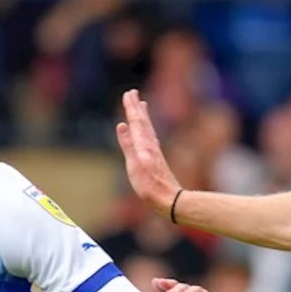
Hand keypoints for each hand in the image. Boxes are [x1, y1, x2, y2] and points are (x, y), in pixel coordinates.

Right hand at [115, 89, 182, 214]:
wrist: (168, 198)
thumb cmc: (149, 185)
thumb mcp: (134, 165)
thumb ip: (128, 145)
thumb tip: (122, 125)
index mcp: (143, 145)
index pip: (136, 122)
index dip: (131, 108)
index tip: (128, 93)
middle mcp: (150, 146)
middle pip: (143, 122)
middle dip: (136, 107)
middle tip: (133, 92)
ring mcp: (154, 152)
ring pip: (148, 129)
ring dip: (143, 116)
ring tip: (142, 105)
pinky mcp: (156, 159)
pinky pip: (150, 137)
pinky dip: (147, 129)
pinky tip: (147, 130)